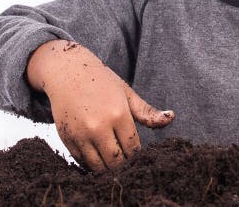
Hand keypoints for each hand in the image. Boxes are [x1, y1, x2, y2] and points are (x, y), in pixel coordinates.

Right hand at [26, 39, 174, 171]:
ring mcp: (81, 134)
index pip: (133, 149)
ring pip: (98, 166)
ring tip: (111, 158)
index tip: (134, 151)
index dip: (136, 154)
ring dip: (107, 167)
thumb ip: (147, 112)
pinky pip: (82, 161)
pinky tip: (96, 153)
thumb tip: (172, 117)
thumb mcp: (126, 93)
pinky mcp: (67, 139)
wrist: (66, 70)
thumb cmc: (101, 81)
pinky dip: (90, 162)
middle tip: (124, 158)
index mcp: (118, 115)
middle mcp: (99, 127)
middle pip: (116, 162)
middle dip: (123, 164)